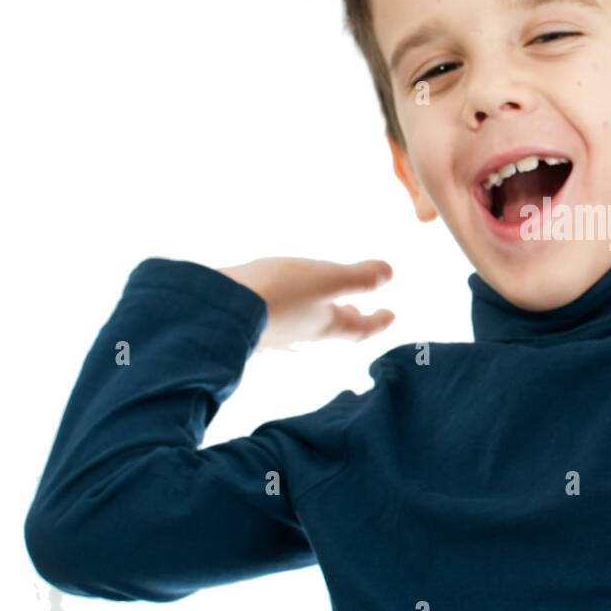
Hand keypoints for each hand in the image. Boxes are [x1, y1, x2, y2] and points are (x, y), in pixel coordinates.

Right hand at [215, 257, 394, 352]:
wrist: (217, 310)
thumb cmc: (276, 292)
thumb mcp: (326, 279)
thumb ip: (358, 277)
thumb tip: (390, 275)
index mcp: (325, 325)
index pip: (360, 328)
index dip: (379, 321)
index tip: (392, 315)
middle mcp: (302, 335)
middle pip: (334, 328)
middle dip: (351, 319)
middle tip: (362, 313)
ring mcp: (275, 336)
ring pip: (306, 328)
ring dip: (320, 318)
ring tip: (324, 310)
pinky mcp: (250, 331)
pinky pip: (279, 326)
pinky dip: (290, 318)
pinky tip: (279, 315)